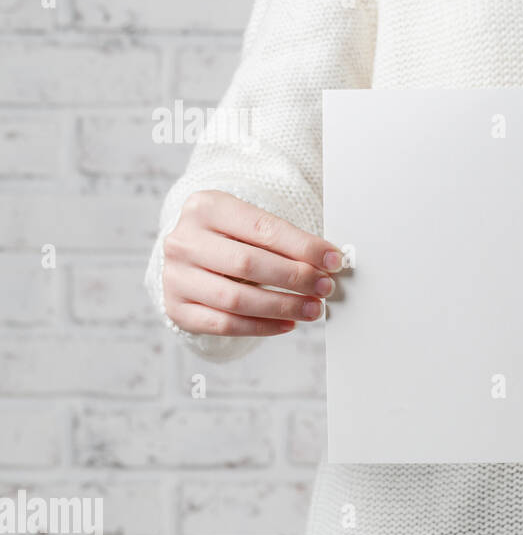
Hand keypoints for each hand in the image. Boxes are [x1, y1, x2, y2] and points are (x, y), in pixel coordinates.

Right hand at [162, 190, 342, 336]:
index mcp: (205, 207)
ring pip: (236, 299)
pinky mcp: (177, 308)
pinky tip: (288, 324)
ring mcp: (175, 276)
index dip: (302, 246)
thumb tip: (330, 261)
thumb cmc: (233, 238)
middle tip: (325, 287)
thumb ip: (285, 240)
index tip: (333, 260)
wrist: (192, 256)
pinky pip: (224, 324)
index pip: (262, 228)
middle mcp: (184, 240)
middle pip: (247, 263)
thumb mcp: (252, 225)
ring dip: (283, 306)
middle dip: (295, 277)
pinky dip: (262, 327)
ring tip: (313, 308)